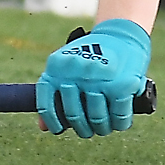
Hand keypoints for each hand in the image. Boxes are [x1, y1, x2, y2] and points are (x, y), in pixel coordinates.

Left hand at [38, 18, 150, 137]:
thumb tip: (43, 128)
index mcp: (56, 66)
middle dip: (83, 128)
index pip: (46, 104)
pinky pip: (119, 118)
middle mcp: (75, 72)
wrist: (121, 34)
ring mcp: (98, 78)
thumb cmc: (91, 54)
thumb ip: (56, 92)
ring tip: (104, 127)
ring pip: (97, 120)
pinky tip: (119, 123)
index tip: (59, 130)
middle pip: (74, 116)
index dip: (51, 122)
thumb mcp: (68, 66)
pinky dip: (120, 124)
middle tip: (89, 130)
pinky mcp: (121, 85)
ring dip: (102, 128)